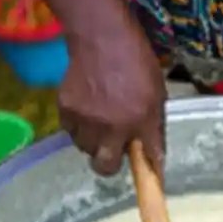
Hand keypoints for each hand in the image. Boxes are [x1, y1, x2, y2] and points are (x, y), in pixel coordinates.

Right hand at [58, 19, 165, 174]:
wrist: (101, 37)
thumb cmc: (135, 61)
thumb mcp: (156, 93)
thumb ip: (154, 126)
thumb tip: (155, 157)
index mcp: (140, 119)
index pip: (148, 157)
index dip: (149, 174)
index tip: (151, 184)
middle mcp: (112, 125)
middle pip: (104, 166)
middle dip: (109, 163)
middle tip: (113, 149)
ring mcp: (86, 119)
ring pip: (85, 149)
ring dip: (93, 142)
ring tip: (99, 120)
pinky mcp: (65, 110)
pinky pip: (70, 132)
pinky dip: (78, 126)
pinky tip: (86, 108)